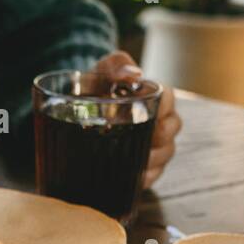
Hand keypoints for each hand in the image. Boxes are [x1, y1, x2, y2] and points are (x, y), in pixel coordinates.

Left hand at [91, 51, 179, 188]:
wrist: (72, 112)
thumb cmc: (92, 89)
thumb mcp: (100, 72)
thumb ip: (115, 65)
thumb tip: (134, 74)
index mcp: (150, 96)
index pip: (168, 98)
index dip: (166, 106)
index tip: (153, 112)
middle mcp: (155, 120)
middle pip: (172, 128)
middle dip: (162, 136)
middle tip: (146, 139)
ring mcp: (150, 143)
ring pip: (166, 153)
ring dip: (155, 158)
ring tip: (138, 160)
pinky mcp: (141, 164)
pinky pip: (153, 174)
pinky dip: (146, 177)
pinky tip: (135, 179)